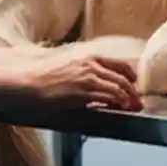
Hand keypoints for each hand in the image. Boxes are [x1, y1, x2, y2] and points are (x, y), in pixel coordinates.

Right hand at [20, 52, 143, 112]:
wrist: (28, 83)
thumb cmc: (43, 78)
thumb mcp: (68, 67)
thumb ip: (84, 72)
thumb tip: (96, 83)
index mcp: (88, 56)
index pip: (118, 64)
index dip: (130, 76)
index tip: (134, 85)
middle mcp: (91, 63)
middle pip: (122, 76)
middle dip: (133, 90)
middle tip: (138, 101)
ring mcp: (88, 76)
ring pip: (119, 86)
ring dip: (130, 99)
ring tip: (134, 108)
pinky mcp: (84, 90)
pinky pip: (109, 96)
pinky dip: (119, 103)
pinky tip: (122, 109)